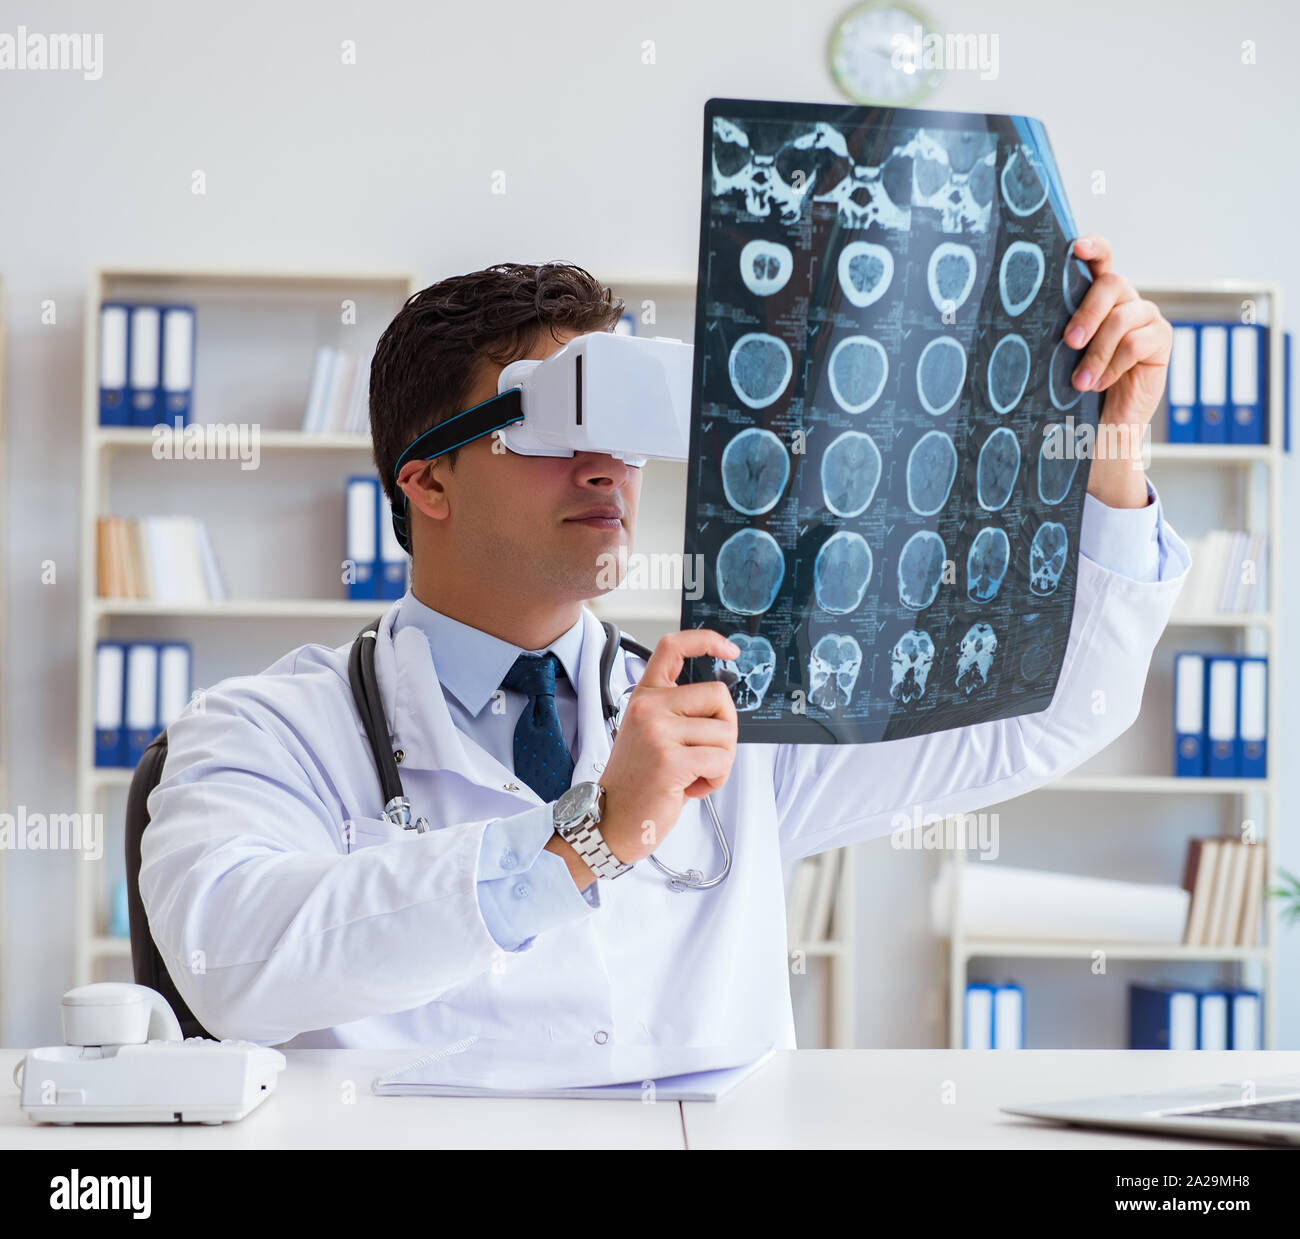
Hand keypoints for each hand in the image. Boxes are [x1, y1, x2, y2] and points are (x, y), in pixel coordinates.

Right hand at [596, 629, 739, 864]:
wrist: (610, 820)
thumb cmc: (636, 782)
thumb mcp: (649, 733)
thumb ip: (678, 712)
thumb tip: (721, 704)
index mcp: (644, 697)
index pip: (673, 647)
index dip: (706, 640)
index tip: (729, 650)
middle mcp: (649, 708)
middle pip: (718, 694)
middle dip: (725, 728)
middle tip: (705, 752)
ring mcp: (657, 732)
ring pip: (725, 732)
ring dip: (720, 761)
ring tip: (692, 774)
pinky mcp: (670, 759)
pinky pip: (720, 760)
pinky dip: (716, 779)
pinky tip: (692, 787)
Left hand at [1066, 234, 1170, 506]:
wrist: (1100, 426)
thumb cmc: (1073, 386)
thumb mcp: (1061, 355)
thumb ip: (1058, 329)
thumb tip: (1021, 314)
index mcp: (1098, 297)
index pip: (1101, 259)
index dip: (1093, 247)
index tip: (1075, 247)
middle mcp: (1125, 300)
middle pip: (1112, 284)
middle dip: (1088, 312)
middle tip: (1069, 342)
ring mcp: (1146, 318)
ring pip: (1122, 318)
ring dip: (1097, 353)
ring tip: (1080, 382)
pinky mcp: (1160, 341)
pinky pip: (1138, 343)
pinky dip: (1114, 365)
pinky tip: (1101, 384)